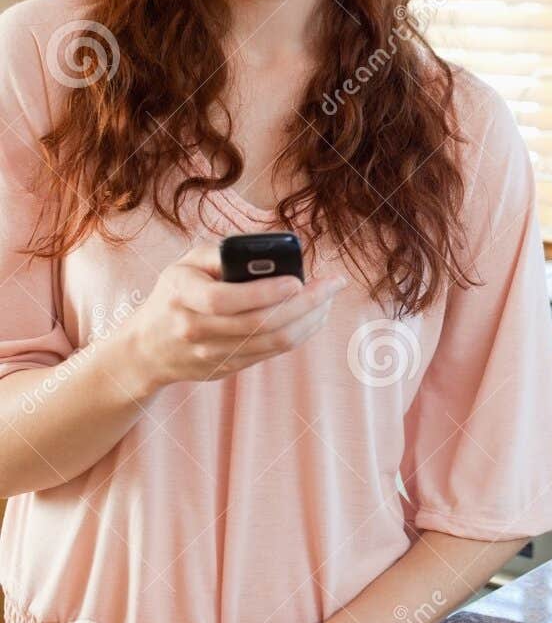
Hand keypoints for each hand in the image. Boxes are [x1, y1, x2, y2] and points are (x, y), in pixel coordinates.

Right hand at [127, 240, 344, 393]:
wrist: (147, 348)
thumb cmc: (174, 294)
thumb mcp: (185, 264)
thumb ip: (222, 253)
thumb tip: (270, 252)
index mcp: (182, 296)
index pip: (226, 299)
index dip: (265, 292)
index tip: (298, 280)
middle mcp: (195, 329)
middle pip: (259, 324)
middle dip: (305, 304)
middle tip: (333, 285)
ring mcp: (210, 355)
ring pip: (271, 343)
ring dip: (309, 321)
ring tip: (329, 299)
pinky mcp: (225, 370)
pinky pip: (270, 353)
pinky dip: (298, 334)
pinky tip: (313, 317)